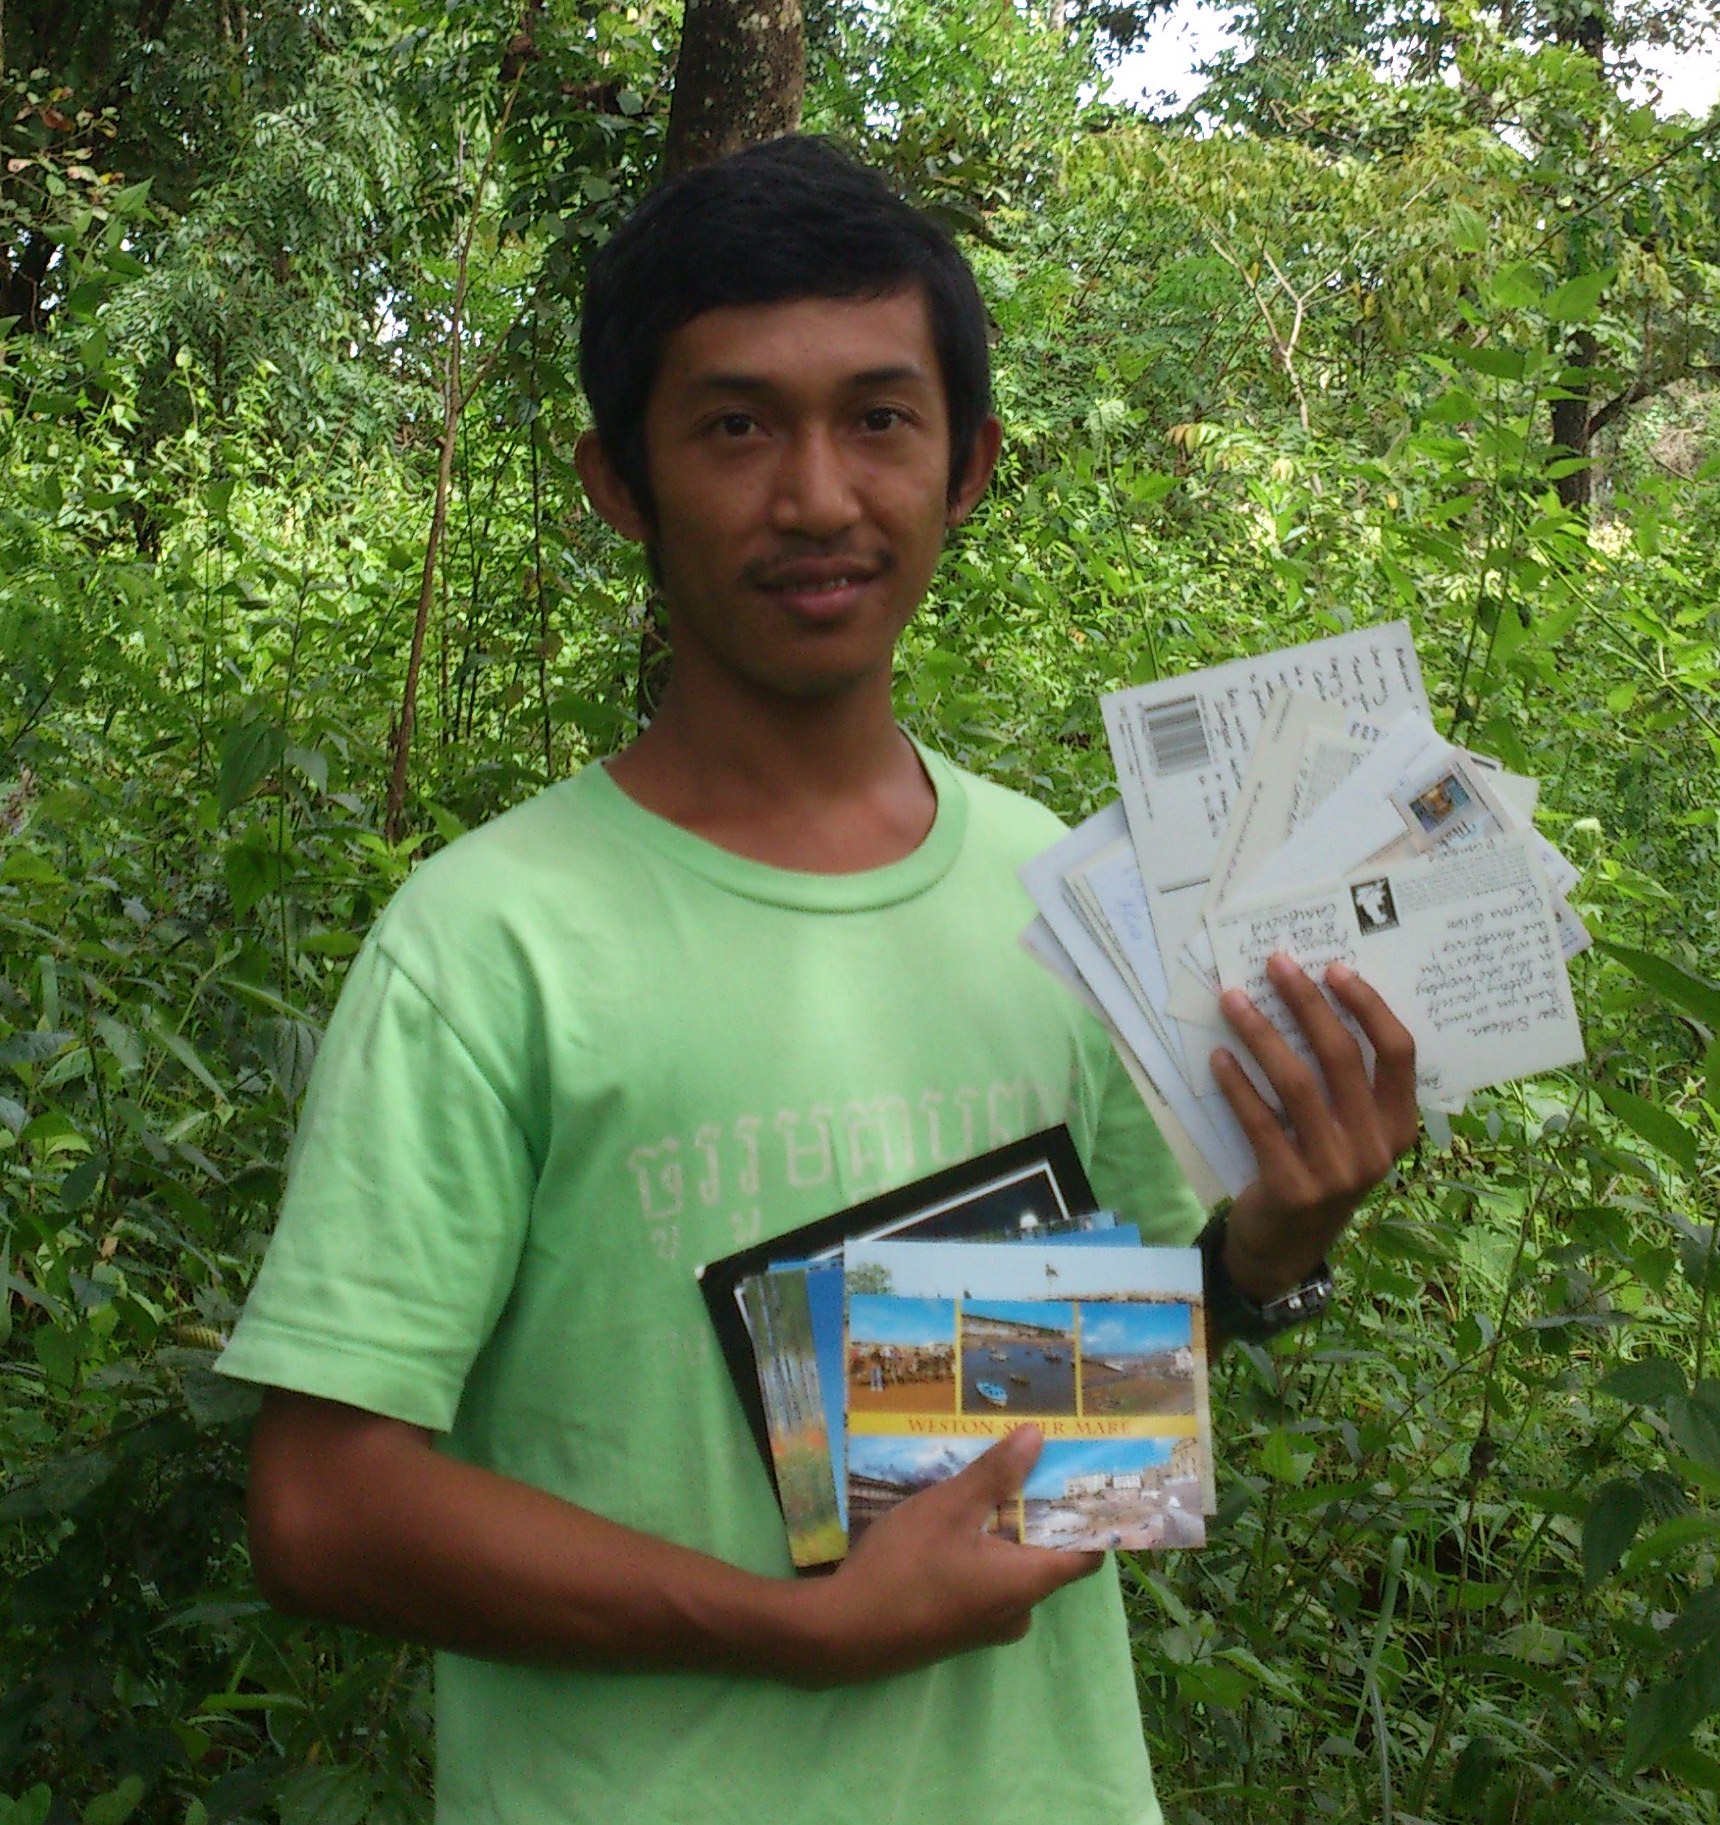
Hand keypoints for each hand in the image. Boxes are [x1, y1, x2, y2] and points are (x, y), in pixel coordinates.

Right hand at [800, 1426, 1101, 1684]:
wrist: (844, 1633)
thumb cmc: (906, 1566)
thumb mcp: (950, 1507)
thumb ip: (996, 1473)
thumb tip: (1038, 1437)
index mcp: (1028, 1582)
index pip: (1087, 1554)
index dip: (1092, 1516)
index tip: (1086, 1476)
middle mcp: (1017, 1610)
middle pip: (1046, 1556)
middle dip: (1038, 1512)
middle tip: (1026, 1464)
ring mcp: (985, 1625)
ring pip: (1010, 1569)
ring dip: (1003, 1530)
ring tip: (983, 1485)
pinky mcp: (956, 1629)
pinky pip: (984, 1583)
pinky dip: (979, 1552)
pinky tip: (950, 1524)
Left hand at [1212, 952, 1417, 1301]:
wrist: (1287, 1246)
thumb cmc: (1318, 1168)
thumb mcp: (1348, 1131)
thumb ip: (1343, 1084)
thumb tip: (1309, 999)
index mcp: (1399, 1126)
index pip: (1398, 1053)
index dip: (1369, 1006)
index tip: (1335, 968)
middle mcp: (1376, 1148)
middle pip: (1342, 1058)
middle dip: (1306, 1004)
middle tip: (1275, 965)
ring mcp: (1336, 1171)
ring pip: (1297, 1084)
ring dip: (1260, 1034)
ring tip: (1233, 1001)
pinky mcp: (1293, 1187)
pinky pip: (1261, 1122)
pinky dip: (1237, 1085)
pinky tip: (1218, 1057)